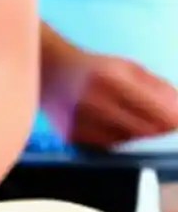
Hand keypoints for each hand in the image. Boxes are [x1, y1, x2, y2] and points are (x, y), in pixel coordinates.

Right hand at [45, 49, 177, 147]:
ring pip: (129, 140)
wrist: (47, 71)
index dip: (174, 119)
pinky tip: (109, 124)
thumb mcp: (127, 67)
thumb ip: (157, 87)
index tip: (177, 120)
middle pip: (147, 130)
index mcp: (111, 77)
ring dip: (137, 133)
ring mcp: (81, 120)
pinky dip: (116, 138)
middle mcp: (94, 100)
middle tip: (161, 123)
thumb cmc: (93, 68)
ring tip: (128, 117)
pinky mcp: (72, 135)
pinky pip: (108, 145)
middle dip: (159, 129)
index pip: (158, 111)